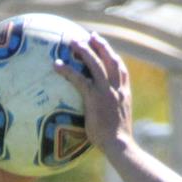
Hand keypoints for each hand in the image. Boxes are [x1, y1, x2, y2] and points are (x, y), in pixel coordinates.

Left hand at [54, 32, 132, 153]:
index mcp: (125, 94)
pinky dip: (68, 70)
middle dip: (101, 46)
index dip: (114, 57)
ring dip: (85, 50)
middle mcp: (117, 89)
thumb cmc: (116, 141)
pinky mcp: (94, 97)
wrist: (120, 145)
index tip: (107, 49)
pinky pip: (79, 79)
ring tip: (73, 42)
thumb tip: (99, 119)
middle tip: (91, 36)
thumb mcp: (117, 123)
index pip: (122, 70)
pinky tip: (57, 65)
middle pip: (111, 60)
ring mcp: (106, 91)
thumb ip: (110, 115)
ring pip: (96, 64)